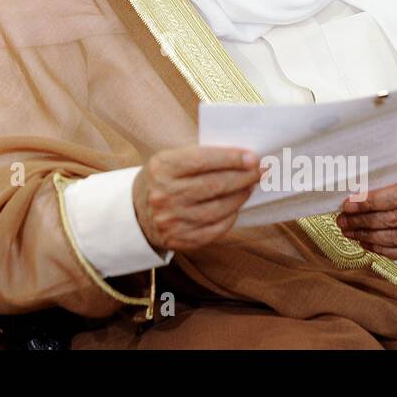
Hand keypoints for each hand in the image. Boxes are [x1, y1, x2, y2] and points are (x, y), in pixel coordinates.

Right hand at [132, 145, 262, 253]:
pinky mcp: (179, 239)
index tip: (253, 157)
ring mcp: (170, 220)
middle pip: (214, 186)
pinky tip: (235, 207)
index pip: (201, 160)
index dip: (230, 158)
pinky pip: (214, 229)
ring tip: (250, 187)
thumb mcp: (170, 160)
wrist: (136, 213)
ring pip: (217, 209)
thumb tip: (242, 158)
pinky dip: (230, 217)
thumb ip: (201, 157)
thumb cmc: (163, 180)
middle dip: (243, 177)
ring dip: (240, 197)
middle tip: (260, 171)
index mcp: (161, 168)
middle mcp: (163, 195)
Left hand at [335, 163, 396, 263]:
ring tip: (350, 232)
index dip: (369, 203)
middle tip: (342, 221)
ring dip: (369, 237)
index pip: (396, 196)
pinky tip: (368, 244)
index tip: (347, 204)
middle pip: (395, 220)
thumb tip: (354, 191)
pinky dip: (385, 250)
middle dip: (363, 221)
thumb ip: (388, 180)